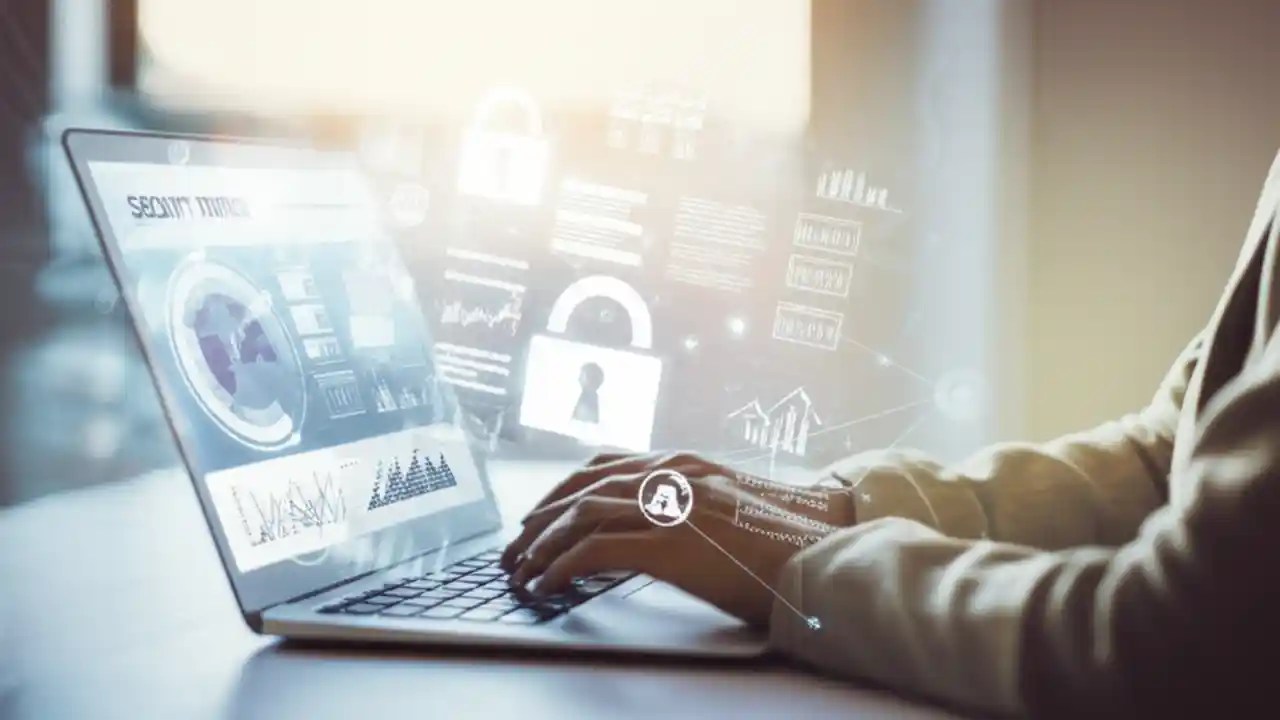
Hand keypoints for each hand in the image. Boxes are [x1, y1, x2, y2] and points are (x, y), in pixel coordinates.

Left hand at [500, 452, 852, 626]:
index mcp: (683, 465)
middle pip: (582, 487)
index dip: (561, 488)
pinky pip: (595, 550)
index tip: (538, 511)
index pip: (603, 465)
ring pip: (580, 515)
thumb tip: (653, 526)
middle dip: (540, 517)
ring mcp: (670, 506)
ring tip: (521, 570)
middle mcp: (671, 476)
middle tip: (515, 546)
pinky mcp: (670, 544)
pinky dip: (562, 566)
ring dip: (541, 544)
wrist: (822, 554)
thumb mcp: (730, 508)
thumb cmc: (783, 540)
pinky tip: (548, 584)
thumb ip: (690, 504)